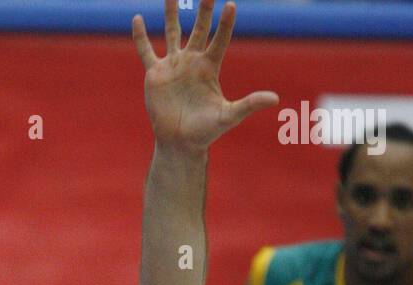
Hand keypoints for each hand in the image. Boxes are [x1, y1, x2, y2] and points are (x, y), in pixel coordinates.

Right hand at [133, 0, 276, 151]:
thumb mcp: (229, 116)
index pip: (220, 39)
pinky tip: (137, 19)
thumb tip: (275, 99)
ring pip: (172, 33)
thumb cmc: (205, 132)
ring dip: (171, 14)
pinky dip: (141, 36)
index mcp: (209, 67)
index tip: (231, 4)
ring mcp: (173, 66)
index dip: (225, 23)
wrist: (180, 143)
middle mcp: (192, 62)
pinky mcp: (155, 75)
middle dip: (204, 10)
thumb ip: (249, 105)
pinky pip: (146, 51)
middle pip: (199, 29)